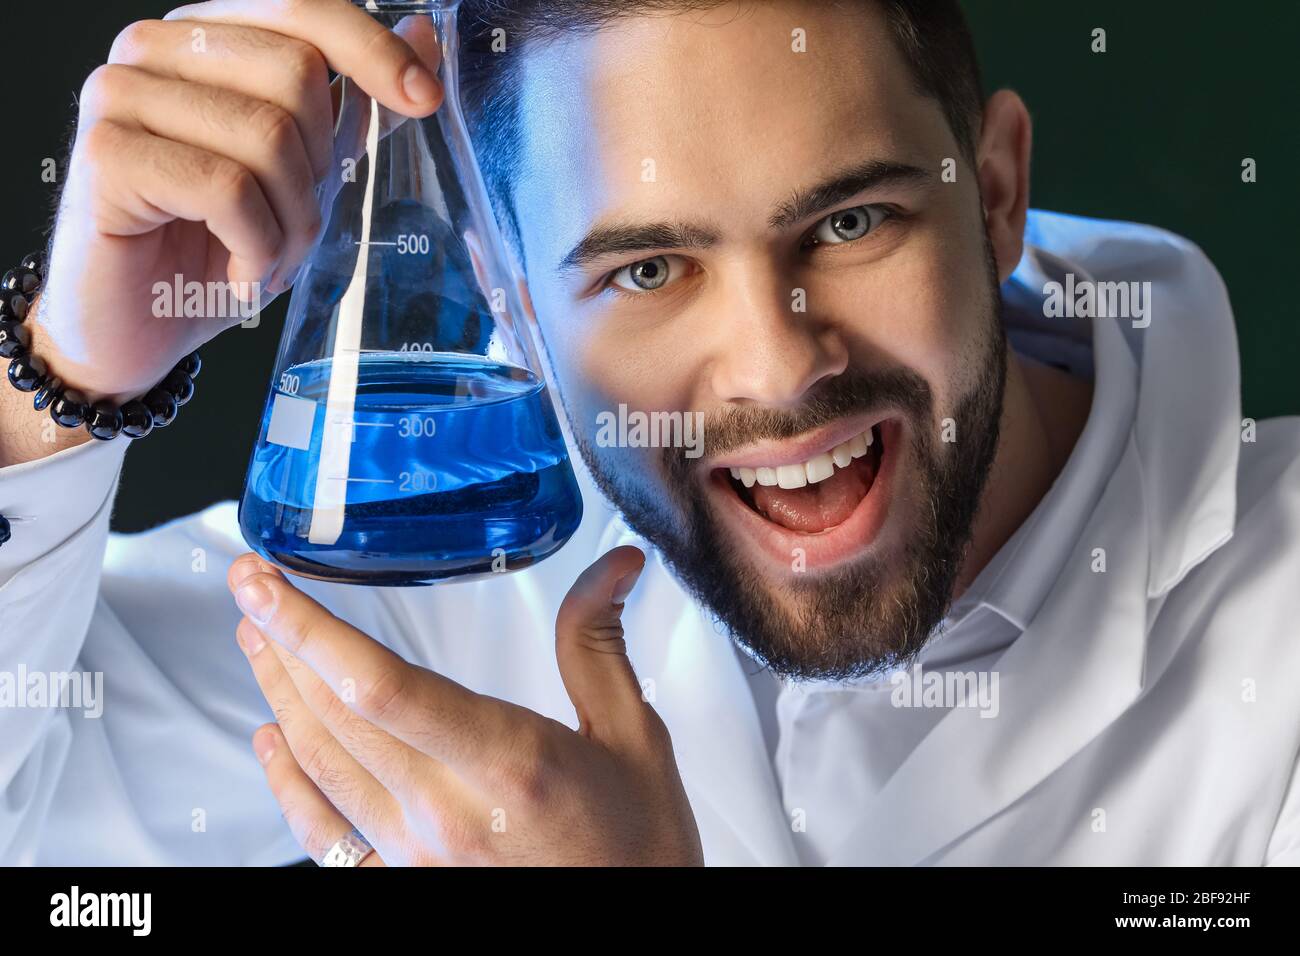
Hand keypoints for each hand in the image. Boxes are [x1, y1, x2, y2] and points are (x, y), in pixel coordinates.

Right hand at [33, 0, 443, 404]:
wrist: (138, 328)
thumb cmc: (212, 249)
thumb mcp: (304, 177)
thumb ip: (356, 107)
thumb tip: (423, 39)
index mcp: (203, 36)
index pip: (303, 11)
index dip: (371, 50)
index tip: (425, 98)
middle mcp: (152, 48)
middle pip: (296, 74)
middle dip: (320, 169)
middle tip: (293, 226)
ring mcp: (120, 94)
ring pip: (269, 136)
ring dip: (291, 222)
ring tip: (265, 259)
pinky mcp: (106, 154)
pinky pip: (229, 189)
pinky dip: (254, 248)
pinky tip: (237, 275)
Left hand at [225, 548, 704, 866]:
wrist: (639, 928)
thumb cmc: (638, 850)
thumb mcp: (634, 737)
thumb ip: (598, 645)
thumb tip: (612, 566)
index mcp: (508, 762)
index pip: (382, 687)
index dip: (311, 629)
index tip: (269, 581)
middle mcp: (449, 812)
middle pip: (335, 717)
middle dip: (283, 641)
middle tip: (253, 587)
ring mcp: (419, 854)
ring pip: (321, 764)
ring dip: (280, 693)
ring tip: (259, 639)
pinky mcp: (407, 881)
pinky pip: (324, 832)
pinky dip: (288, 781)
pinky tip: (272, 741)